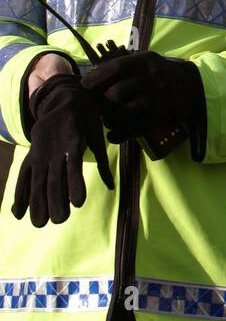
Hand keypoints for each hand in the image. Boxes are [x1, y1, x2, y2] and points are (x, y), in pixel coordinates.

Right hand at [12, 74, 113, 226]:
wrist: (62, 96)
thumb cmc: (86, 116)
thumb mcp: (97, 132)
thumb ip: (103, 161)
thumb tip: (111, 187)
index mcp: (74, 140)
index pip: (74, 165)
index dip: (75, 183)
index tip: (78, 202)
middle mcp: (55, 148)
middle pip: (54, 177)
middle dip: (56, 200)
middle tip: (60, 220)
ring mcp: (40, 153)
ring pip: (37, 180)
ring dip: (37, 202)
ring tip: (40, 223)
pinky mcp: (32, 155)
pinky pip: (24, 175)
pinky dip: (20, 193)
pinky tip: (18, 213)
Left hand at [80, 49, 204, 147]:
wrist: (191, 87)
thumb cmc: (160, 74)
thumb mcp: (146, 62)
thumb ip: (124, 66)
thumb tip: (92, 74)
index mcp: (144, 61)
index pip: (116, 67)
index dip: (97, 77)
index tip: (84, 86)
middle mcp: (149, 78)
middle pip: (116, 93)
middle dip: (101, 104)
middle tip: (95, 109)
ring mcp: (156, 97)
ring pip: (124, 112)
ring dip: (110, 120)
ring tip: (106, 121)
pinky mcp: (160, 115)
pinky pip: (135, 128)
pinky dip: (120, 134)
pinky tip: (113, 136)